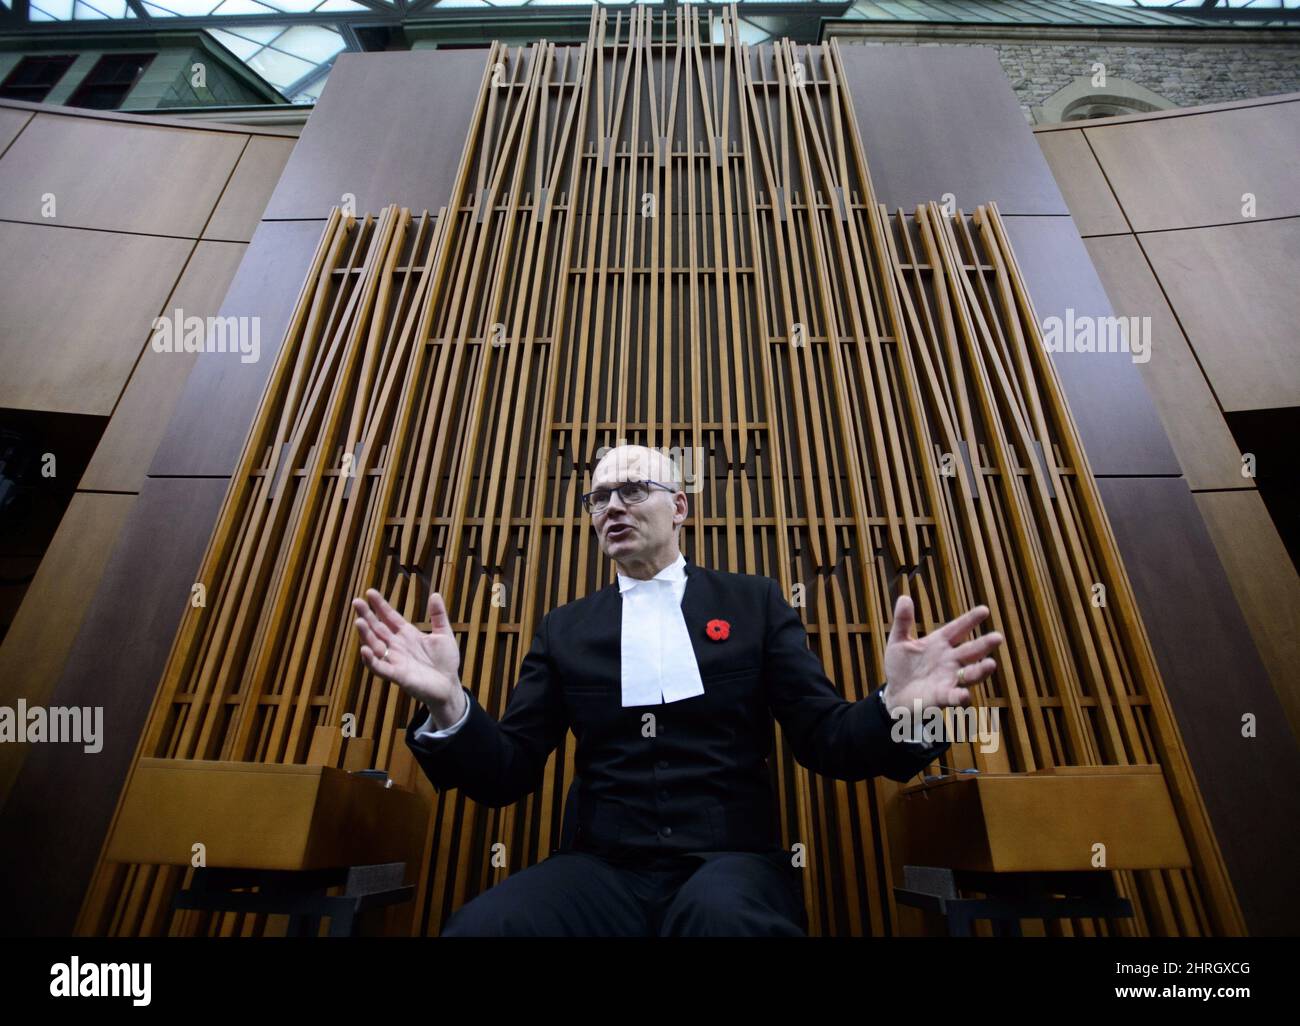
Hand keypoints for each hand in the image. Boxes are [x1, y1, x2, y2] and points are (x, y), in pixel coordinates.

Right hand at [352, 588, 464, 726]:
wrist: (449, 685)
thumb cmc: (445, 661)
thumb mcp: (444, 634)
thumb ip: (438, 616)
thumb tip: (435, 594)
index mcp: (407, 634)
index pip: (390, 617)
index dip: (380, 605)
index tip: (370, 592)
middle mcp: (397, 646)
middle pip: (378, 628)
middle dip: (367, 616)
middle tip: (356, 602)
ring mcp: (395, 660)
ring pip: (375, 646)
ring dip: (366, 635)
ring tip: (359, 621)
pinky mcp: (397, 675)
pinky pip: (380, 668)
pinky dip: (371, 660)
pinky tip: (365, 649)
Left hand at [882, 595, 1002, 716]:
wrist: (892, 695)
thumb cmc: (900, 667)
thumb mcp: (898, 641)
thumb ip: (903, 621)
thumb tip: (904, 597)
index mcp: (940, 643)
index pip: (958, 629)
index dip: (970, 620)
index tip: (984, 610)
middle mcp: (949, 660)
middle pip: (971, 651)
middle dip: (984, 645)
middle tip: (998, 637)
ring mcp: (948, 678)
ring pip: (970, 674)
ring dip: (980, 670)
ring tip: (991, 664)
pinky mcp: (941, 697)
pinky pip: (953, 696)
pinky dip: (960, 696)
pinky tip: (964, 695)